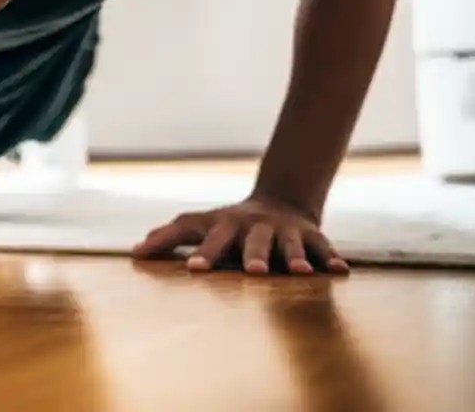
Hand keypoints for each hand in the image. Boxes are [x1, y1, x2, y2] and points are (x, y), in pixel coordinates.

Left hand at [131, 195, 349, 274]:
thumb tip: (134, 252)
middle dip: (254, 256)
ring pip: (289, 244)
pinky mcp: (309, 234)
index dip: (203, 253)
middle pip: (253, 241)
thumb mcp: (200, 224)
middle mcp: (254, 226)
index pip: (210, 238)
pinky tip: (340, 272)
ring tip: (300, 273)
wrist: (278, 201)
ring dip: (295, 258)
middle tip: (253, 273)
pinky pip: (323, 246)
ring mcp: (283, 230)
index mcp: (224, 225)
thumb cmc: (228, 224)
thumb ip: (169, 237)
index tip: (194, 271)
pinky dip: (331, 258)